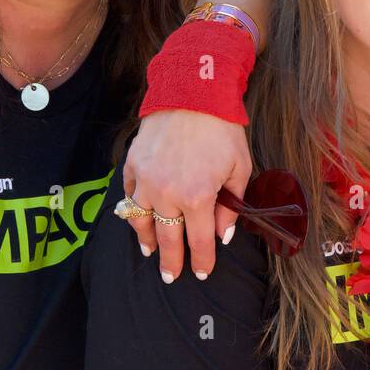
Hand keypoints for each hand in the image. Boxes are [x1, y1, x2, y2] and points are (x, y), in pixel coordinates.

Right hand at [121, 109, 252, 281]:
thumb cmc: (222, 129)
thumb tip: (223, 234)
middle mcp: (167, 194)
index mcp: (198, 197)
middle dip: (171, 262)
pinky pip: (128, 195)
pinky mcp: (132, 164)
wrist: (193, 91)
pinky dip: (132, 210)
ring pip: (141, 221)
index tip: (203, 272)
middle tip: (171, 277)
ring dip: (147, 239)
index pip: (199, 241)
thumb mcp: (240, 167)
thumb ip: (232, 205)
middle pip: (168, 238)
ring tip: (151, 251)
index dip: (203, 260)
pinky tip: (139, 217)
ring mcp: (146, 180)